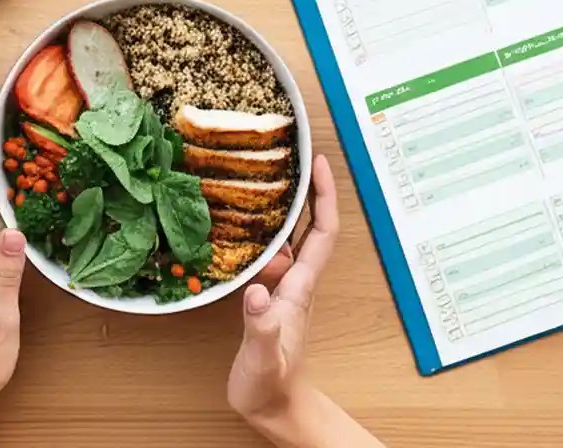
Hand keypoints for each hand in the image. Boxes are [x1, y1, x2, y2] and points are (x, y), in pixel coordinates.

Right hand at [228, 154, 339, 422]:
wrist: (271, 405)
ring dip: (281, 209)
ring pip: (288, 239)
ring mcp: (282, 288)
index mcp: (298, 288)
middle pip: (308, 227)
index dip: (323, 197)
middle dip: (305, 190)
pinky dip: (260, 235)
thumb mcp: (262, 355)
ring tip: (260, 179)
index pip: (321, 233)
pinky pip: (268, 255)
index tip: (317, 163)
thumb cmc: (269, 384)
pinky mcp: (267, 296)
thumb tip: (255, 292)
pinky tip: (239, 226)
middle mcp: (295, 282)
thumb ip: (260, 326)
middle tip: (289, 156)